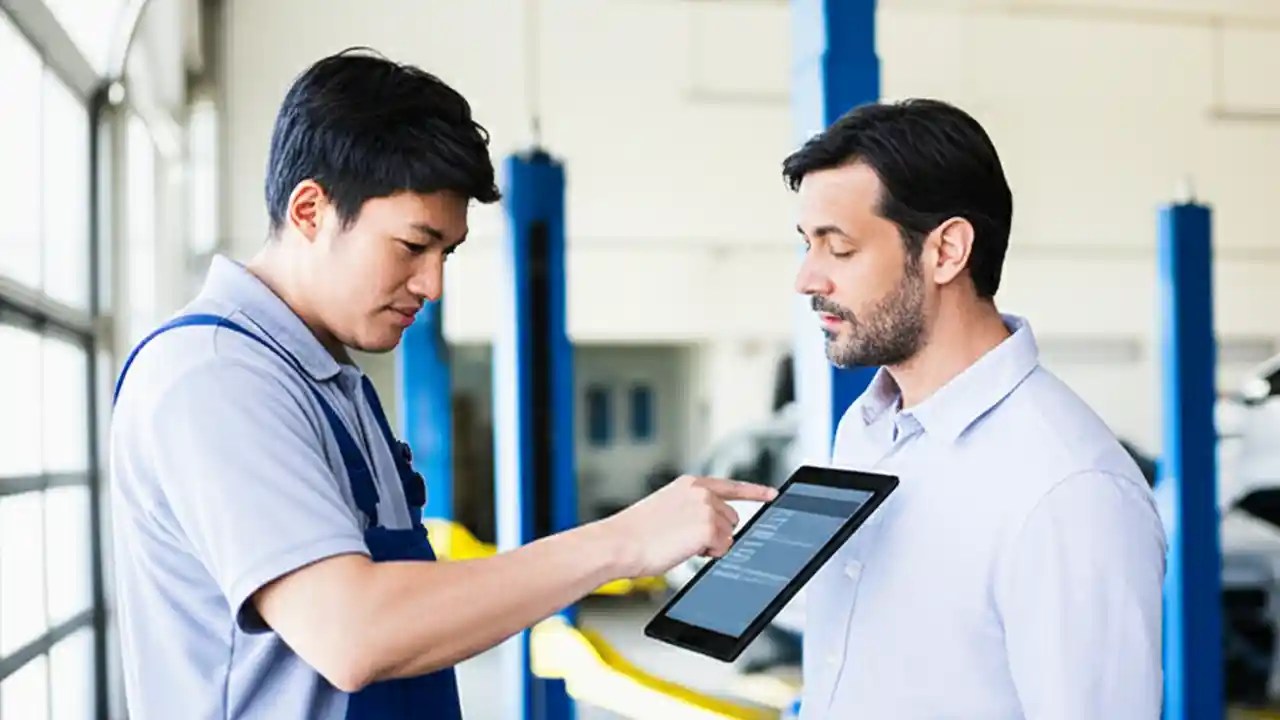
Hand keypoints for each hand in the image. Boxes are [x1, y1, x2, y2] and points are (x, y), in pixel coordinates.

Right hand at [598, 475, 777, 577]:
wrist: (619, 543)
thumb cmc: (635, 533)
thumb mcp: (667, 510)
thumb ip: (692, 510)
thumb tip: (715, 527)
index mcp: (689, 484)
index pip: (731, 486)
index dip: (755, 491)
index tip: (773, 494)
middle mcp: (701, 491)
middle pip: (732, 519)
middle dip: (716, 533)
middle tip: (685, 540)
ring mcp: (706, 507)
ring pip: (729, 535)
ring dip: (711, 544)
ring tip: (679, 543)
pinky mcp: (709, 526)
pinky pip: (723, 548)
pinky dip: (708, 554)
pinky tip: (684, 549)